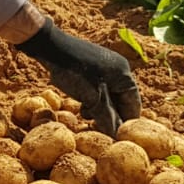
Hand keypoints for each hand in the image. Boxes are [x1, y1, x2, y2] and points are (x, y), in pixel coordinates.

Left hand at [14, 18, 141, 132]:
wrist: (49, 47)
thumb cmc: (74, 72)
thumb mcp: (92, 98)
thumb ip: (107, 118)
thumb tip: (117, 137)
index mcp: (124, 74)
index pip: (134, 103)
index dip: (127, 122)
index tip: (120, 137)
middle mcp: (117, 68)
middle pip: (121, 99)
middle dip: (112, 115)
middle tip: (103, 131)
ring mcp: (103, 66)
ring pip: (107, 95)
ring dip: (101, 109)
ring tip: (89, 117)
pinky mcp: (90, 67)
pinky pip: (97, 88)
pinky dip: (92, 100)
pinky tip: (83, 107)